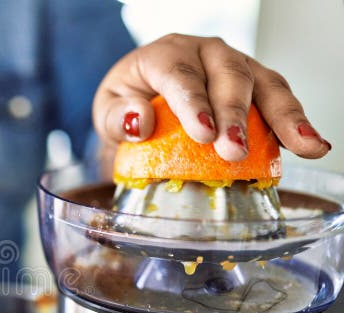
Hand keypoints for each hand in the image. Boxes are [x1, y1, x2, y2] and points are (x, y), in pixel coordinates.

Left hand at [93, 33, 331, 160]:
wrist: (142, 100)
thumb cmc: (128, 104)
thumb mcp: (107, 111)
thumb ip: (116, 117)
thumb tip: (140, 121)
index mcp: (165, 54)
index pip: (180, 74)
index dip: (193, 103)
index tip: (203, 134)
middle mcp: (205, 53)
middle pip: (228, 75)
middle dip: (235, 114)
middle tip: (234, 151)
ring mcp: (235, 67)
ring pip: (265, 83)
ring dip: (285, 117)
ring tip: (304, 146)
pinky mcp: (255, 86)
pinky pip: (279, 101)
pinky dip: (296, 124)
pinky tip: (312, 146)